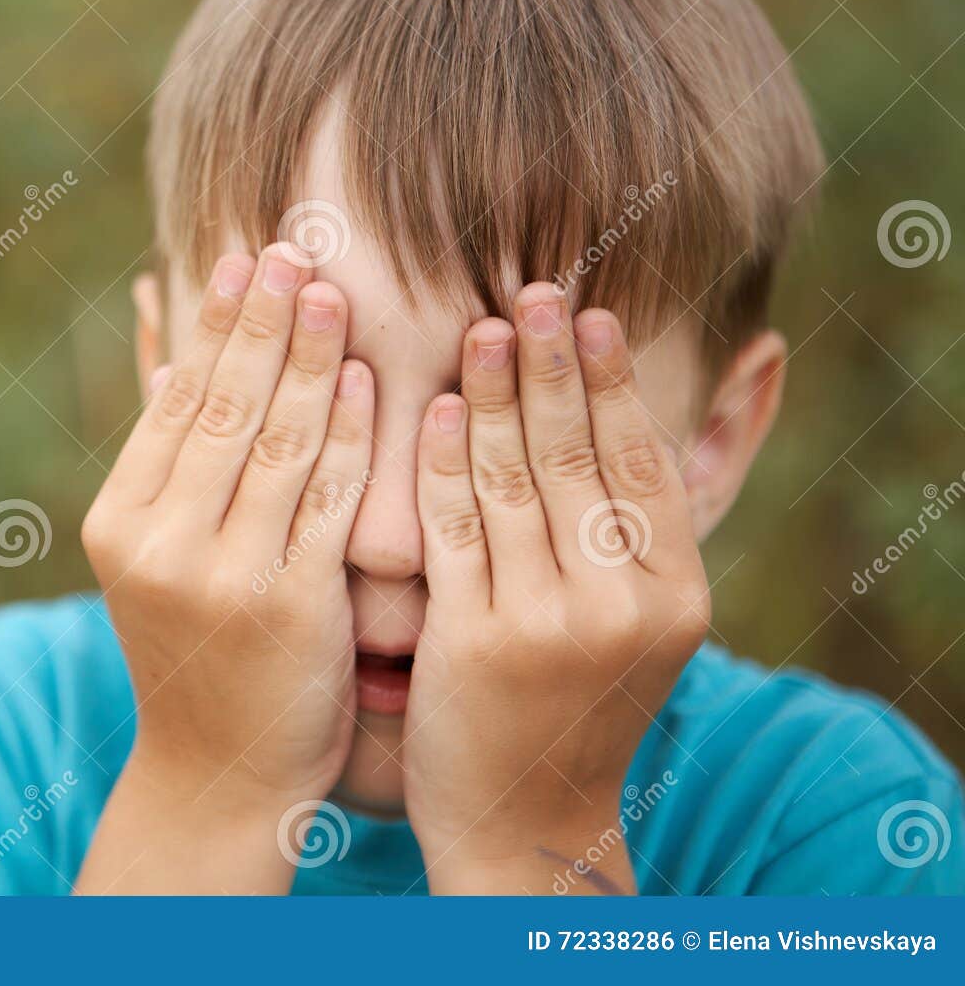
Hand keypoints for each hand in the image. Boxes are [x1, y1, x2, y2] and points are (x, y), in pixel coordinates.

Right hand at [76, 246, 373, 891]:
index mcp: (118, 522)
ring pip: (272, 444)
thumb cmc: (199, 649)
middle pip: (221, 408)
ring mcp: (220, 577)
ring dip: (307, 359)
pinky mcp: (287, 607)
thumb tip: (156, 332)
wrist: (219, 772)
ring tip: (330, 290)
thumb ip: (165, 452)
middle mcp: (158, 543)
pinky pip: (323, 502)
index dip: (217, 325)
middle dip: (262, 322)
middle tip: (294, 248)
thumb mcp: (154, 553)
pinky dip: (345, 436)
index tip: (250, 259)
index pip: (177, 401)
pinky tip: (365, 380)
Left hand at [404, 283, 709, 893]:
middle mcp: (621, 608)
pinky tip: (434, 409)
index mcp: (675, 595)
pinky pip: (454, 530)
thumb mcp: (641, 624)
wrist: (522, 818)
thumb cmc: (574, 702)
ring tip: (481, 327)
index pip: (640, 462)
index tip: (589, 311)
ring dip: (495, 394)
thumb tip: (642, 413)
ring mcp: (546, 627)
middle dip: (553, 366)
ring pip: (514, 481)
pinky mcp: (473, 643)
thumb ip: (641, 529)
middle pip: (579, 458)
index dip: (612, 381)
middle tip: (532, 291)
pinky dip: (443, 463)